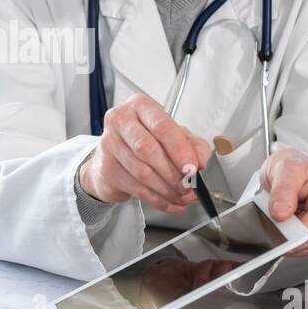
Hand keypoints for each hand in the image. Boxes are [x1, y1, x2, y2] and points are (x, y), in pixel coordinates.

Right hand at [79, 94, 212, 213]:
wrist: (117, 155)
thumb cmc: (147, 139)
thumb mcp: (176, 135)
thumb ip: (194, 146)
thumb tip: (201, 162)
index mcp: (140, 106)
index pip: (161, 127)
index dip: (179, 150)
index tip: (192, 168)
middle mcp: (121, 120)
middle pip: (148, 149)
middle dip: (173, 173)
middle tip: (188, 185)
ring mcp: (110, 144)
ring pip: (142, 172)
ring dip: (167, 189)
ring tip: (182, 195)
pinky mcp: (107, 168)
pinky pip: (136, 189)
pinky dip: (157, 200)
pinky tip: (169, 202)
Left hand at [259, 148, 307, 257]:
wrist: (286, 171)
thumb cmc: (292, 167)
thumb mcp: (285, 169)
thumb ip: (283, 190)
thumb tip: (282, 213)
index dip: (298, 229)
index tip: (279, 229)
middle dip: (294, 233)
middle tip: (275, 221)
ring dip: (294, 239)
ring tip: (281, 220)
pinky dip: (295, 244)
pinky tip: (286, 230)